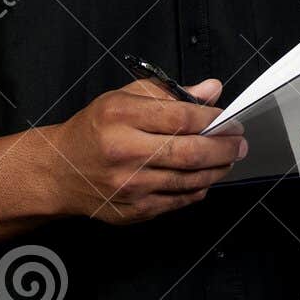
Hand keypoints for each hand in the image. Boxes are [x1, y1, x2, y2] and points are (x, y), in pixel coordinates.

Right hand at [47, 75, 246, 223]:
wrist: (60, 171)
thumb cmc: (94, 129)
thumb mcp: (125, 97)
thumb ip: (171, 93)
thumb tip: (212, 90)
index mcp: (121, 116)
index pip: (181, 118)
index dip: (213, 119)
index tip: (228, 119)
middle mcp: (124, 151)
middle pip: (190, 152)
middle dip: (224, 147)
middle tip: (240, 143)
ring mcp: (129, 185)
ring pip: (189, 180)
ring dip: (217, 169)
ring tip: (228, 158)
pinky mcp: (133, 210)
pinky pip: (178, 200)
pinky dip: (198, 188)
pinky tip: (204, 177)